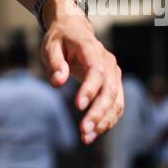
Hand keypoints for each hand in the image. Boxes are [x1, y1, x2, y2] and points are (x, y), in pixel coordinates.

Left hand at [40, 0, 123, 144]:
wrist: (74, 30)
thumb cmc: (60, 39)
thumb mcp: (50, 46)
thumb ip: (55, 63)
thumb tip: (58, 82)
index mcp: (91, 49)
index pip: (96, 71)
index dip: (89, 90)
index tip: (78, 106)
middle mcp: (108, 62)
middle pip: (109, 90)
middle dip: (98, 112)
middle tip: (84, 131)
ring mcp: (114, 73)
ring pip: (116, 100)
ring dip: (104, 121)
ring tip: (87, 137)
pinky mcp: (114, 83)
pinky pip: (116, 104)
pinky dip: (109, 119)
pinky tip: (96, 132)